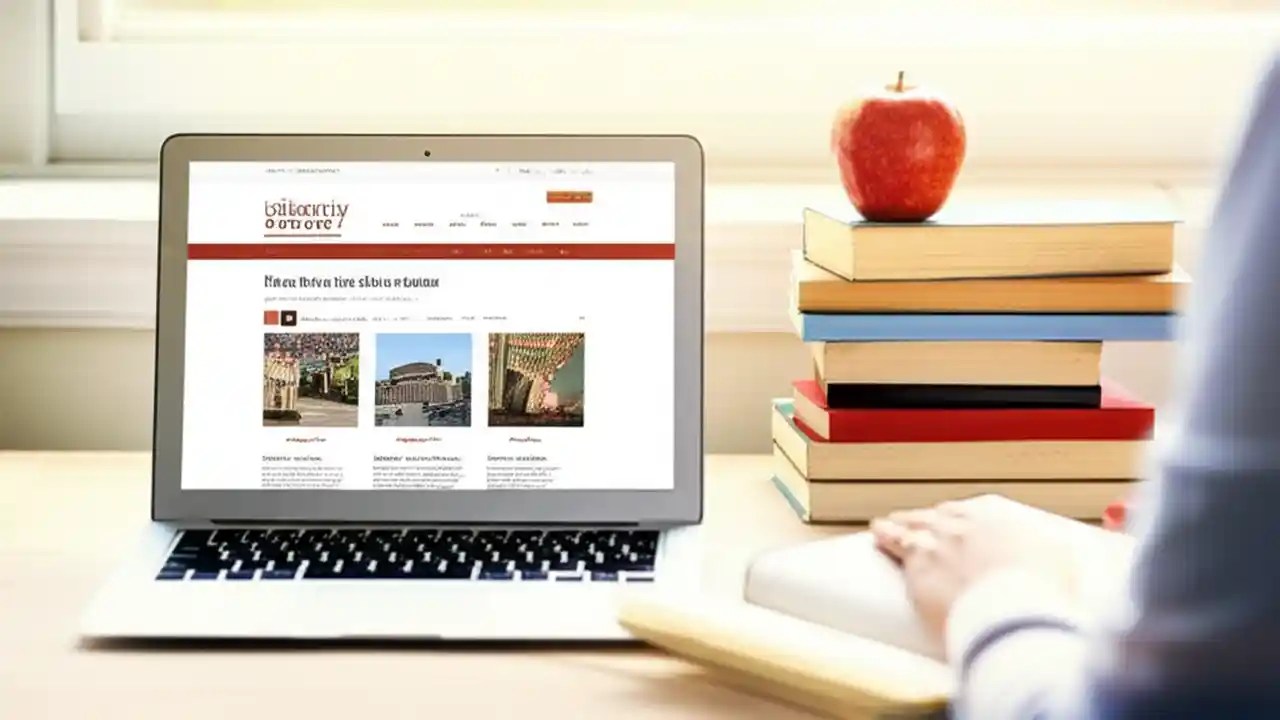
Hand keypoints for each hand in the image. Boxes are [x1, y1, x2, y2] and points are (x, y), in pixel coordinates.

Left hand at [870, 495, 1078, 647]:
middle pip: (937, 516)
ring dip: (898, 524)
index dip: (957, 517)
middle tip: (915, 520)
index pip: (970, 512)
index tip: (952, 520)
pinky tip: (878, 536)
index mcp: (998, 521)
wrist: (1011, 609)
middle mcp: (965, 525)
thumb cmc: (1040, 591)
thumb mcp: (1057, 563)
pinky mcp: (917, 566)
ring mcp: (938, 541)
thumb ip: (1047, 555)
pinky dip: (885, 538)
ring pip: (911, 525)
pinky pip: (894, 545)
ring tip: (886, 524)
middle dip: (925, 518)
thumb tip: (1049, 558)